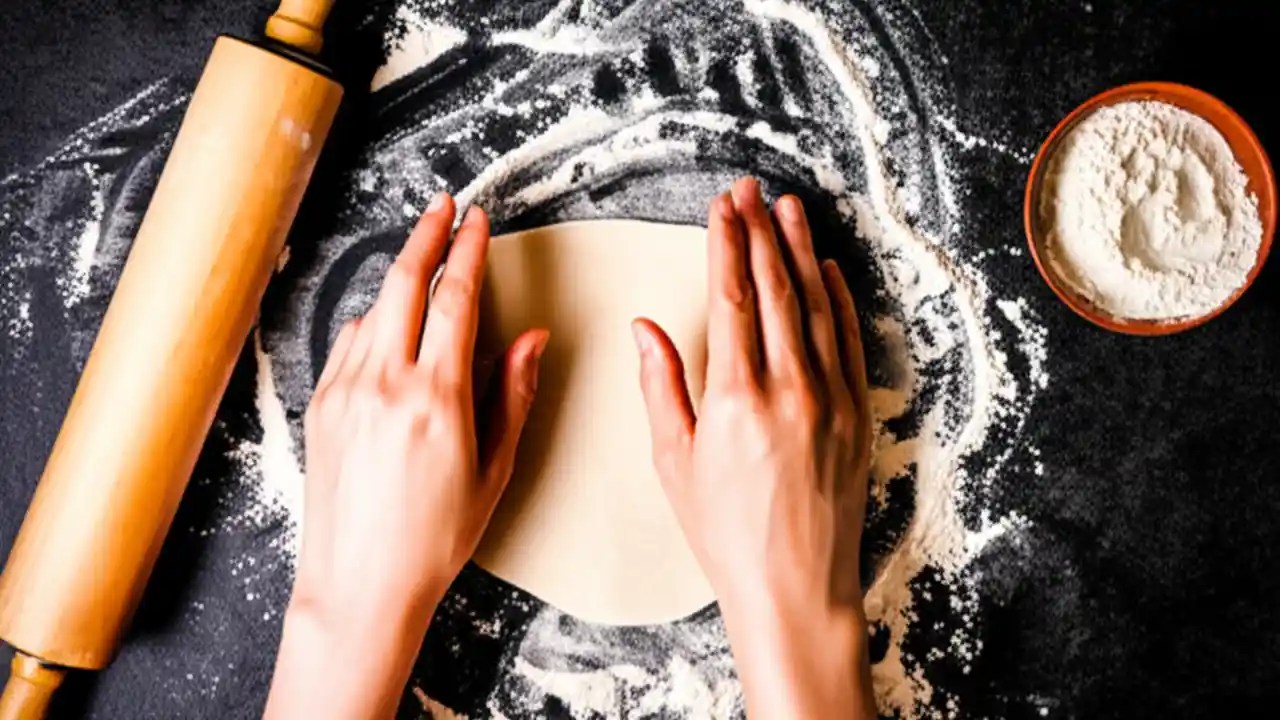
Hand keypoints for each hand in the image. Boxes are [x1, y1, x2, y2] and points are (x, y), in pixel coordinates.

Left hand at [265, 194, 547, 719]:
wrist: (359, 587)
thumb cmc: (435, 540)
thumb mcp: (493, 470)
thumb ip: (512, 394)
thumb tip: (531, 338)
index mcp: (437, 398)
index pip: (456, 300)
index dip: (470, 250)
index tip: (478, 220)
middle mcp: (384, 384)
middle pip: (405, 282)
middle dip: (426, 234)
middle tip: (444, 206)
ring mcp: (344, 393)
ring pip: (373, 310)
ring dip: (400, 281)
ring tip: (424, 273)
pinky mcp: (320, 408)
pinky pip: (349, 344)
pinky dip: (373, 323)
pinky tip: (390, 330)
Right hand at [632, 178, 874, 718]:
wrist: (795, 588)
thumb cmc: (724, 534)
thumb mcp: (674, 463)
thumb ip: (661, 387)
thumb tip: (645, 328)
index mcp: (735, 399)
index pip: (730, 298)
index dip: (725, 243)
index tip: (721, 205)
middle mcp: (789, 389)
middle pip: (774, 289)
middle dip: (760, 231)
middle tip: (752, 188)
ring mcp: (830, 399)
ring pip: (815, 305)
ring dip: (800, 251)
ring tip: (789, 209)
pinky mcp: (857, 415)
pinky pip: (847, 341)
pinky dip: (836, 299)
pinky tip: (826, 269)